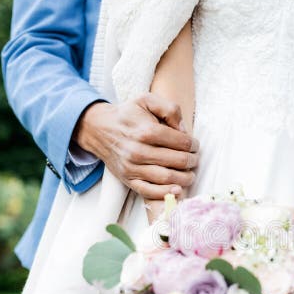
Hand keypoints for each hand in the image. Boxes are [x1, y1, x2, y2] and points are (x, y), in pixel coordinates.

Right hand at [73, 93, 198, 200]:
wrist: (98, 128)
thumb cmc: (128, 115)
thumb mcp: (147, 100)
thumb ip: (170, 109)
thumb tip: (184, 130)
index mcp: (146, 131)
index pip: (181, 142)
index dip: (193, 144)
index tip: (194, 145)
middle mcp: (138, 150)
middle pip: (177, 160)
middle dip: (192, 161)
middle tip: (194, 159)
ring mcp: (132, 167)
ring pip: (166, 177)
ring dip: (185, 178)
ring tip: (190, 174)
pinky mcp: (127, 179)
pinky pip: (149, 191)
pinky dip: (165, 193)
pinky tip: (177, 189)